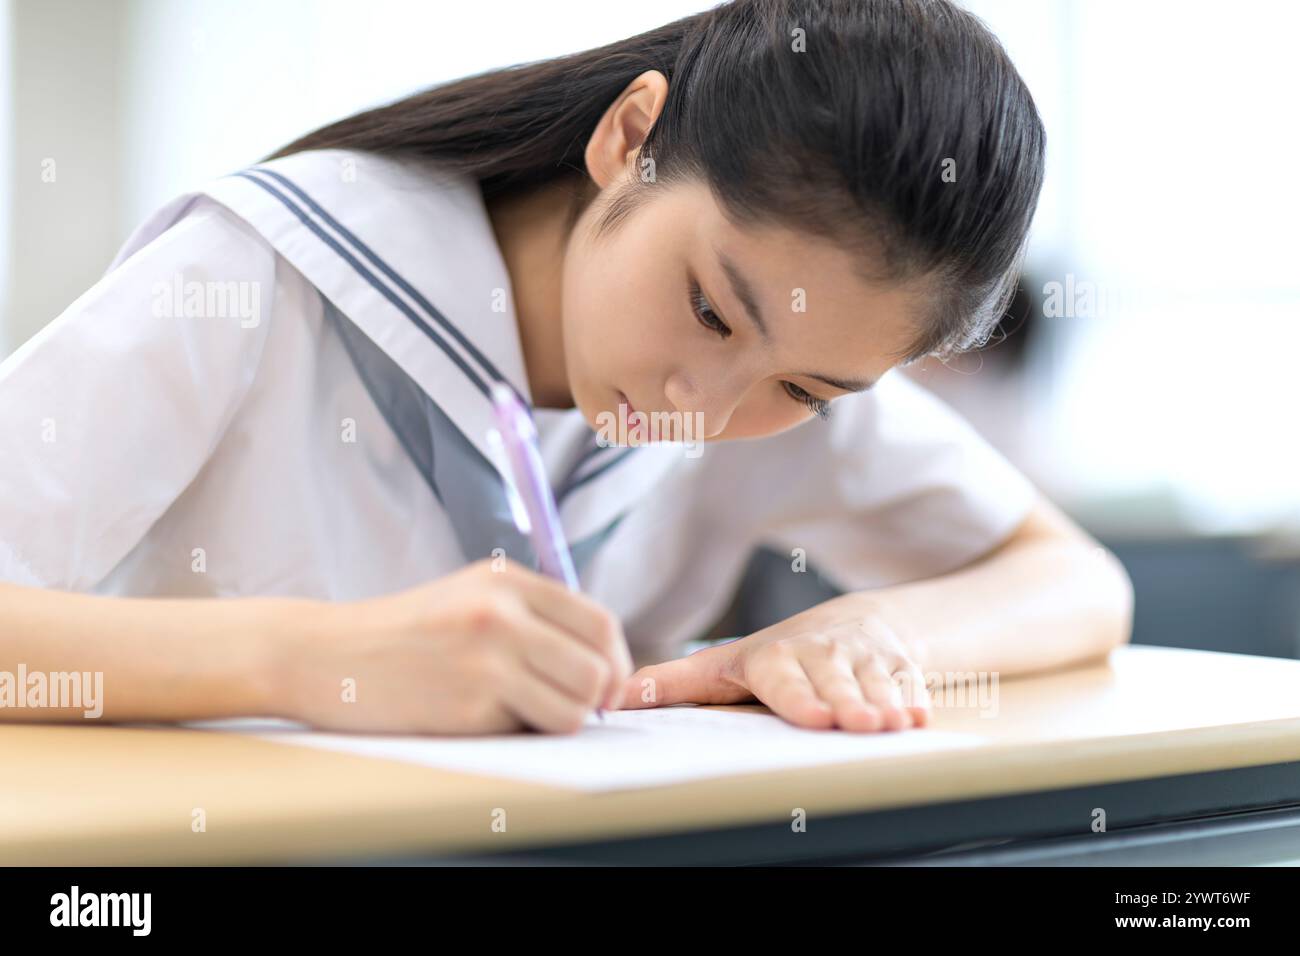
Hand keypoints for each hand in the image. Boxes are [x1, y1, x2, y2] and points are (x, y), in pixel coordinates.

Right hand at [272, 559, 632, 734]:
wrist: (323, 654)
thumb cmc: (404, 632)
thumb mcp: (470, 595)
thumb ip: (531, 614)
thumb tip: (602, 662)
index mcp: (507, 580)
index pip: (599, 623)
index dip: (616, 662)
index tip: (608, 686)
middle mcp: (502, 613)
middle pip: (597, 669)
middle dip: (595, 699)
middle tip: (570, 709)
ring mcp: (485, 658)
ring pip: (574, 708)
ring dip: (560, 721)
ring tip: (524, 713)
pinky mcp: (467, 704)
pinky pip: (529, 730)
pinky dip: (519, 733)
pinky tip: (484, 718)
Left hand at [617, 593, 930, 731]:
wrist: (855, 621)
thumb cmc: (777, 655)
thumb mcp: (723, 665)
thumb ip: (674, 683)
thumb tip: (618, 696)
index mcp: (776, 658)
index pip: (787, 678)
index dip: (801, 697)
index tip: (814, 716)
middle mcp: (822, 656)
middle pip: (836, 683)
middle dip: (848, 703)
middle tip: (859, 726)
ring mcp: (864, 660)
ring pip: (875, 683)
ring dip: (885, 703)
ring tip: (891, 724)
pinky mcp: (900, 666)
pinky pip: (911, 682)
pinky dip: (916, 697)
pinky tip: (920, 717)